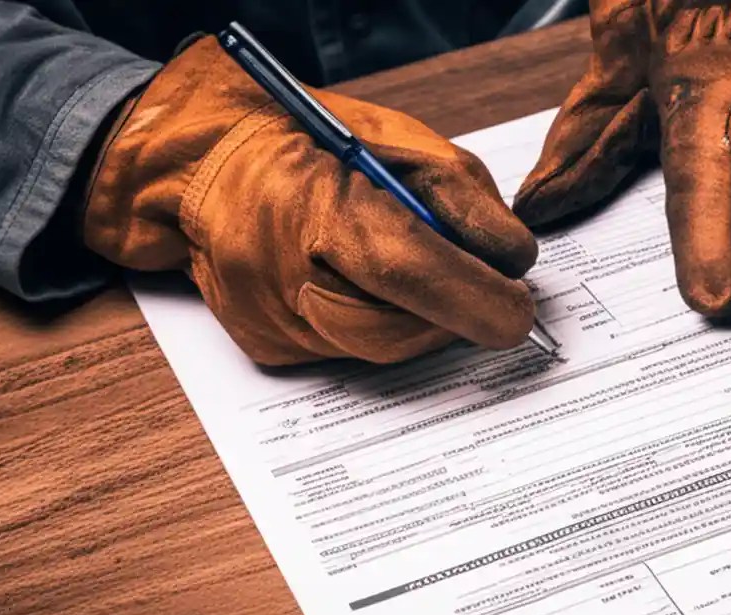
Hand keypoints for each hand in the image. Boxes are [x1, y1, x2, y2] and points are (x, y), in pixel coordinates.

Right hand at [82, 37, 536, 365]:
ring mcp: (271, 322)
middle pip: (399, 330)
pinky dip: (379, 327)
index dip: (475, 298)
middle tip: (483, 294)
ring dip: (421, 323)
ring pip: (380, 352)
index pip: (411, 271)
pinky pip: (349, 356)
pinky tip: (369, 290)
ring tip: (423, 279)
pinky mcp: (269, 350)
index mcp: (319, 208)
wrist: (209, 167)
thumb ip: (462, 200)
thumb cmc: (309, 144)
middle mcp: (285, 277)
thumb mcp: (400, 143)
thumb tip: (512, 260)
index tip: (520, 310)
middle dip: (453, 315)